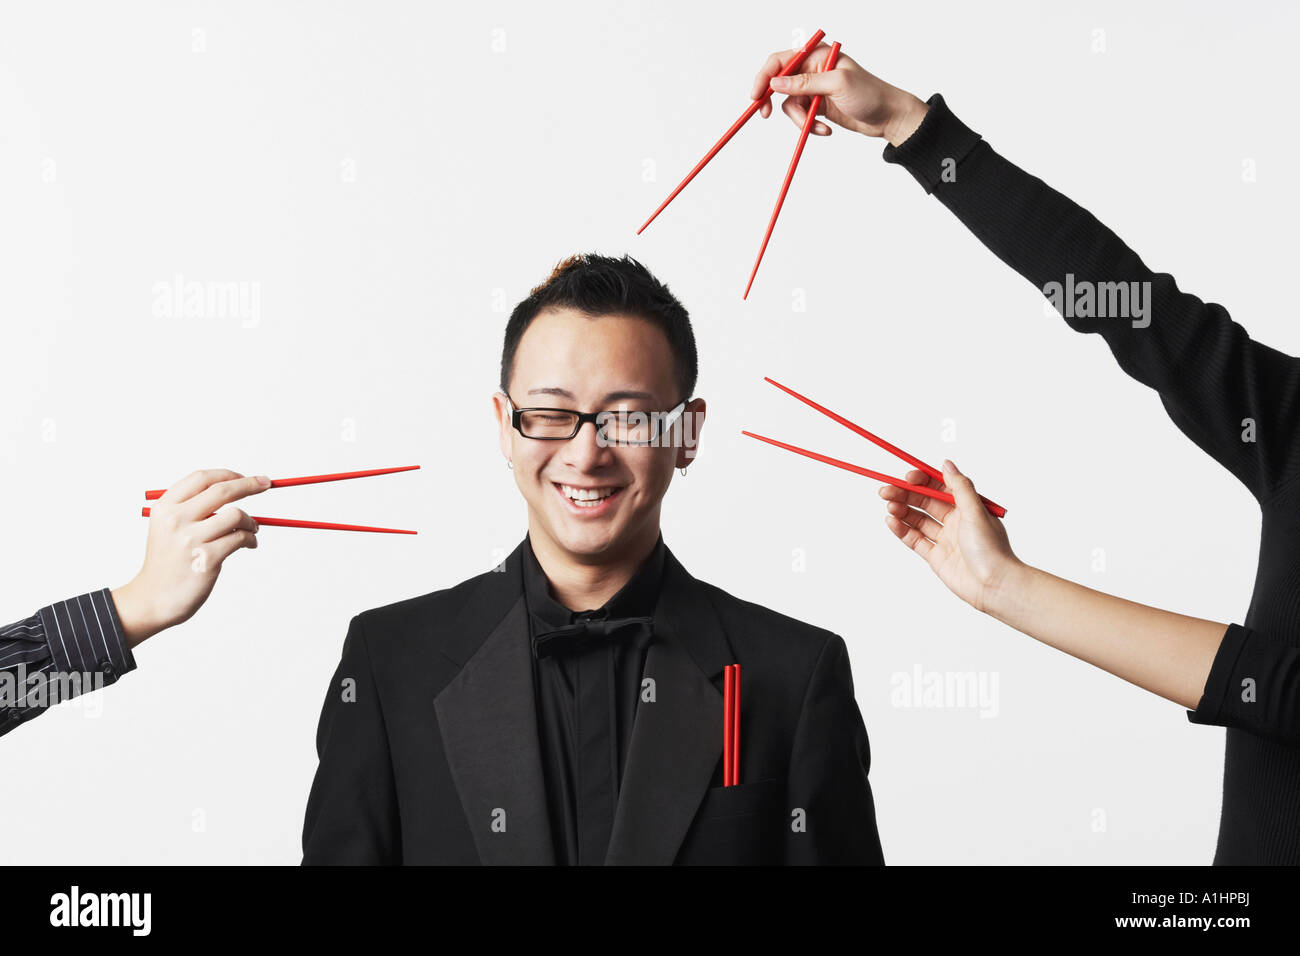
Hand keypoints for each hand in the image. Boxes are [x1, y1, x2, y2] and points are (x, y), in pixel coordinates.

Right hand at [111, 469, 270, 646]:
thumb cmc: (167, 561)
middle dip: (250, 484)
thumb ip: (191, 507)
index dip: (227, 474)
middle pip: (222, 490)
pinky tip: (249, 544)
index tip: (245, 477)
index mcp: (165, 507)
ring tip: (252, 528)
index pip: (201, 478)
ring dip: (251, 521)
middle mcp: (176, 519)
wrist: (153, 598)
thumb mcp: (167, 527)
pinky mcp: (206, 558)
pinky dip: (250, 539)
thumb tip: (233, 488)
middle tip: (266, 484)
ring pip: (236, 515)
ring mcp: (191, 539)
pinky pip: (240, 539)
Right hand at [749, 42, 929, 145]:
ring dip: (800, 119)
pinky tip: (825, 129)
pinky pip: (800, 116)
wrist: (887, 117)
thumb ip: (804, 84)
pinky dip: (808, 126)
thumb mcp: (837, 85)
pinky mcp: (816, 106)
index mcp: (817, 54)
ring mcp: (813, 89)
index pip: (781, 61)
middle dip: (773, 100)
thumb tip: (776, 84)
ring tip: (819, 126)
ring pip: (789, 105)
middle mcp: (812, 69)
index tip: (757, 96)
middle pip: (779, 83)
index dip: (765, 76)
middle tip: (764, 114)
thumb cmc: (870, 94)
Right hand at [879, 460, 1020, 612]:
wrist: (994, 586)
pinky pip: (915, 539)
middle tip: (886, 490)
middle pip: (924, 502)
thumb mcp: (976, 511)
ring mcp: (945, 539)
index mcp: (967, 507)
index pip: (940, 487)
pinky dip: (902, 530)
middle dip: (905, 494)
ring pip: (917, 520)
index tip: (907, 477)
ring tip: (889, 505)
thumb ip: (959, 487)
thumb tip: (947, 464)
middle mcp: (955, 521)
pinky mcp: (936, 556)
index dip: (922, 481)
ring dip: (901, 510)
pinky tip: (891, 521)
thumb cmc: (992, 550)